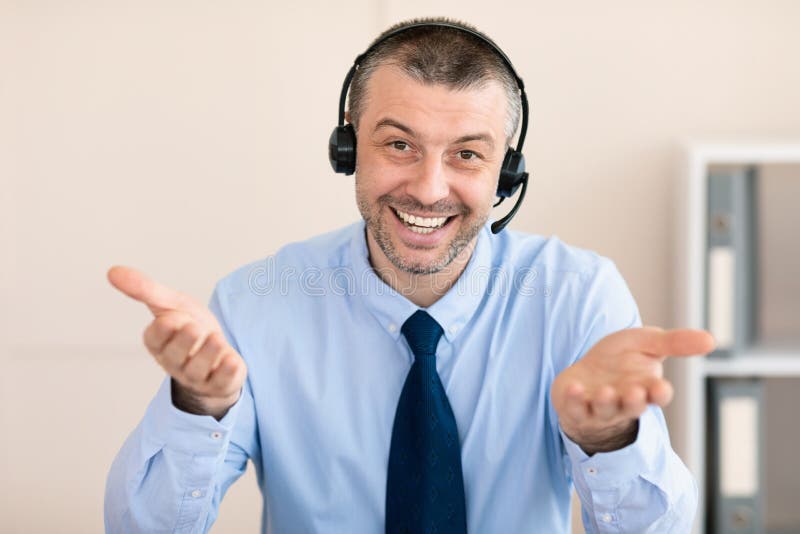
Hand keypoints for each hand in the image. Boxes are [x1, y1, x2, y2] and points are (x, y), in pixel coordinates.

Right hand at [107, 265, 245, 418]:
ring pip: (198, 369)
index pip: (155, 338)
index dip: (165, 328)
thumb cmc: (190, 327)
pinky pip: (222, 381)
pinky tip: (231, 360)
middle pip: (175, 355)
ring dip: (208, 352)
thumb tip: (113, 271)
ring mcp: (196, 377)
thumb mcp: (171, 304)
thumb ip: (145, 290)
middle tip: (194, 328)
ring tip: (216, 339)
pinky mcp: (219, 384)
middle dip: (185, 340)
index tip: (173, 317)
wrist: (218, 350)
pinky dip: (227, 371)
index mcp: (158, 343)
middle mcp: (174, 363)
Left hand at [551, 326, 714, 454]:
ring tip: (606, 392)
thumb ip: (675, 342)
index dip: (659, 393)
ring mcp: (598, 407)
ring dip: (606, 402)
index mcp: (645, 387)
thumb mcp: (647, 344)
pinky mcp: (574, 407)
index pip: (657, 394)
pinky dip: (575, 400)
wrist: (585, 375)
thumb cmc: (619, 361)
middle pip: (632, 406)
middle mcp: (623, 401)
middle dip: (634, 401)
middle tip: (635, 392)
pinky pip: (574, 407)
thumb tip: (711, 340)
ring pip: (605, 410)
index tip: (661, 388)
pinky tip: (575, 388)